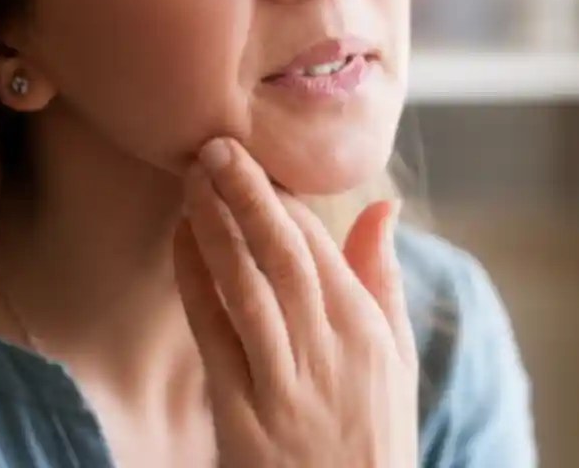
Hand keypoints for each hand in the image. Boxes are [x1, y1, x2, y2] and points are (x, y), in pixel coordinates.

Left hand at [174, 138, 418, 467]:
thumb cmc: (377, 435)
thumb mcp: (398, 357)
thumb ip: (384, 279)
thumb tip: (383, 205)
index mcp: (367, 330)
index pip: (319, 246)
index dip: (281, 197)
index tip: (253, 155)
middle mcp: (329, 348)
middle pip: (281, 254)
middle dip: (247, 193)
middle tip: (214, 144)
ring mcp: (284, 382)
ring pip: (246, 285)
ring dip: (217, 225)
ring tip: (192, 177)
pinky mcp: (243, 418)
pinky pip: (216, 336)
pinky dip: (196, 283)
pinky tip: (180, 244)